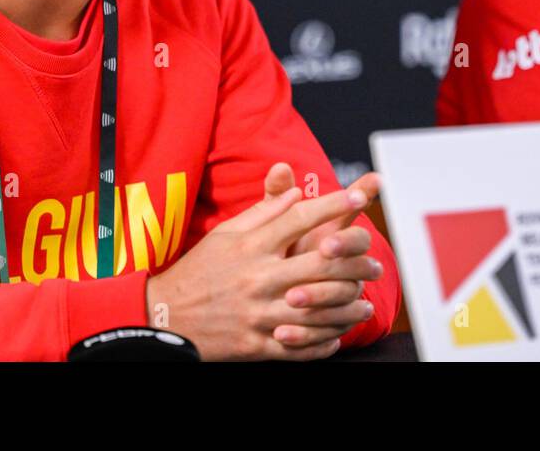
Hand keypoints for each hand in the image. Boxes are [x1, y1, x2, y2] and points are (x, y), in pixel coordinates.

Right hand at [144, 184, 381, 359]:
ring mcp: (257, 314)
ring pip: (316, 311)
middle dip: (353, 261)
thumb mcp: (226, 233)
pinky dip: (322, 342)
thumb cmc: (200, 269)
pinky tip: (339, 335)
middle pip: (317, 266)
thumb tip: (296, 192)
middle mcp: (256, 277)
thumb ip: (263, 213)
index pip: (298, 218)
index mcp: (250, 245)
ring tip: (365, 301)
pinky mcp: (256, 345)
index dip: (331, 203)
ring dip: (347, 306)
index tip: (358, 194)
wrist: (164, 316)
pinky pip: (298, 347)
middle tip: (375, 259)